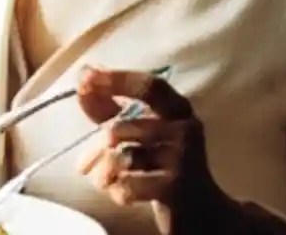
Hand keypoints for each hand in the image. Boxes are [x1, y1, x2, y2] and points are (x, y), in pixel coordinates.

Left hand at [76, 67, 242, 232]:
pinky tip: (128, 195)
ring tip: (110, 180)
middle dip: (99, 148)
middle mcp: (186, 129)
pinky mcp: (176, 188)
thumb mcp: (139, 132)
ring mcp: (184, 158)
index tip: (84, 78)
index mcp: (177, 110)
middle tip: (94, 161)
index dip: (117, 79)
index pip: (150, 86)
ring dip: (105, 174)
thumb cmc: (161, 165)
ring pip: (120, 158)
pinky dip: (118, 193)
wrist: (201, 210)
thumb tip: (84, 73)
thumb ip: (110, 106)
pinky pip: (126, 185)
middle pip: (119, 129)